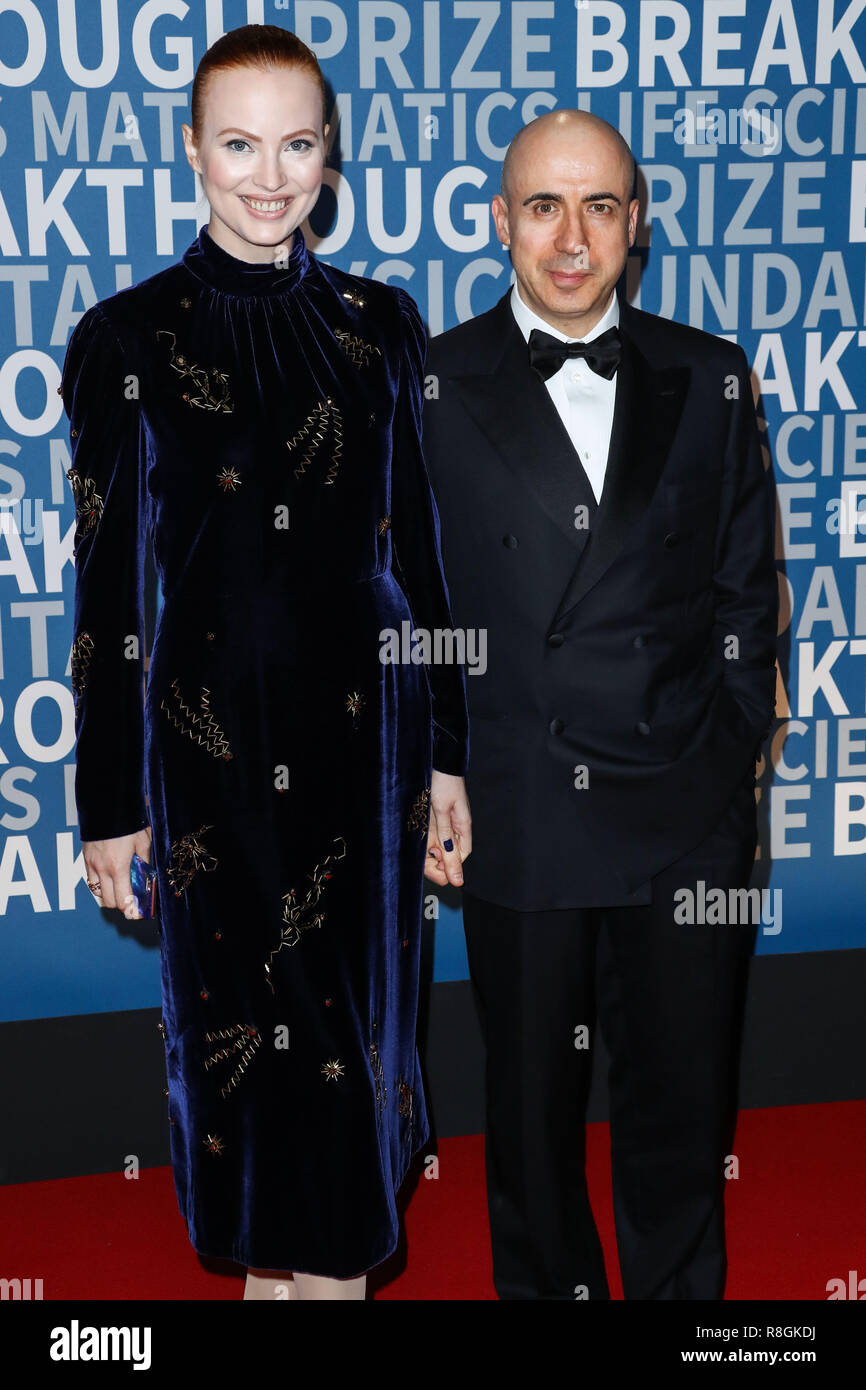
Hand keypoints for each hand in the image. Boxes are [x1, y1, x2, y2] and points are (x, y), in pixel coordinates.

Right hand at [82, 825, 152, 919]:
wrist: (105, 807)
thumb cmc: (127, 824)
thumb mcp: (143, 842)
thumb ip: (144, 861)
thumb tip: (147, 876)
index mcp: (118, 867)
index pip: (122, 900)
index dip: (131, 910)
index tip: (138, 913)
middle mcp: (102, 870)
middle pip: (109, 902)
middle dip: (121, 905)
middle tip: (132, 902)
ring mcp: (91, 865)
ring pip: (97, 894)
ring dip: (109, 896)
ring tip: (120, 890)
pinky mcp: (85, 860)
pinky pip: (91, 881)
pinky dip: (100, 885)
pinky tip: (110, 879)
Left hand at [424, 771, 471, 887]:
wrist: (437, 763)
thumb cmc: (443, 782)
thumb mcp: (443, 810)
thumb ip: (447, 835)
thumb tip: (453, 862)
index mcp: (463, 824)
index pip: (464, 852)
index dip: (455, 864)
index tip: (444, 874)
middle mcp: (455, 825)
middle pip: (451, 850)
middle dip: (442, 862)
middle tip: (432, 870)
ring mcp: (444, 820)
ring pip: (440, 844)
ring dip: (432, 853)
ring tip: (425, 858)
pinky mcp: (434, 815)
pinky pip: (432, 834)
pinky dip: (427, 842)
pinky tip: (422, 845)